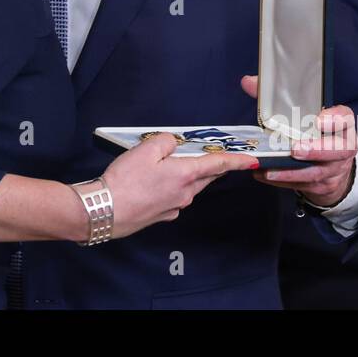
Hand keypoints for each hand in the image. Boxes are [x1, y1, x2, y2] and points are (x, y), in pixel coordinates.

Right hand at [101, 134, 259, 239]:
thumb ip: (166, 141)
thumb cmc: (124, 181)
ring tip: (165, 165)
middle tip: (209, 154)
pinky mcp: (162, 215)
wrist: (105, 210)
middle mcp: (185, 193)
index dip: (236, 161)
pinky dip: (169, 187)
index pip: (218, 165)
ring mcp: (174, 206)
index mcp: (185, 174)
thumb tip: (174, 144)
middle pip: (204, 176)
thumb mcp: (145, 149)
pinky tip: (151, 182)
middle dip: (209, 166)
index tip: (251, 160)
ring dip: (185, 175)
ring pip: (189, 186)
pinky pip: (173, 197)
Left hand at [240, 75, 356, 206]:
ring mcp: (334, 169)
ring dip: (292, 172)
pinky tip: (265, 175)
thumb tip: (248, 82)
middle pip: (338, 150)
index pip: (346, 118)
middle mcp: (343, 148)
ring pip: (317, 172)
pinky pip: (303, 185)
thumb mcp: (307, 115)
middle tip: (295, 149)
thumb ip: (280, 98)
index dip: (335, 119)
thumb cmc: (317, 133)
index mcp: (342, 126)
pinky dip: (282, 181)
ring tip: (271, 168)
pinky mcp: (323, 186)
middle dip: (316, 150)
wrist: (333, 167)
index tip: (318, 119)